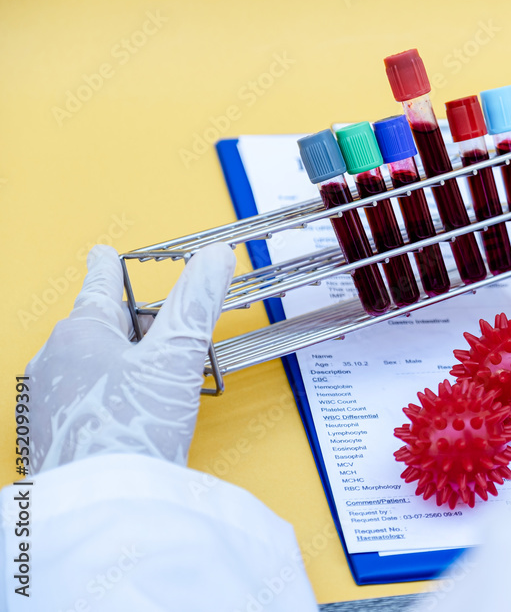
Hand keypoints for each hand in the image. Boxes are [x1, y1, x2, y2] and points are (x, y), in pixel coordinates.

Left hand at [28, 243, 235, 472]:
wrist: (102, 504)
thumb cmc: (132, 429)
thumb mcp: (178, 355)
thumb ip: (197, 301)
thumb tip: (216, 257)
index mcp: (80, 332)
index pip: (99, 285)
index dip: (107, 267)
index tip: (102, 253)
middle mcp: (54, 360)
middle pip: (101, 327)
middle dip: (136, 330)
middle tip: (169, 345)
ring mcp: (48, 398)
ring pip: (92, 364)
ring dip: (126, 366)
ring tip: (158, 389)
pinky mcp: (53, 431)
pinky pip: (85, 397)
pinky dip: (112, 397)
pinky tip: (135, 417)